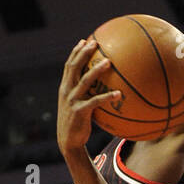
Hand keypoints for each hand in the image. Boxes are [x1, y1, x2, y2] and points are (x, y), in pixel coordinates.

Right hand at [56, 39, 119, 155]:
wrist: (68, 142)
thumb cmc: (76, 124)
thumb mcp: (77, 106)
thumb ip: (84, 95)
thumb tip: (100, 88)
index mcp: (65, 88)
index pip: (68, 65)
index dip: (75, 52)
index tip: (84, 41)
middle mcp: (66, 91)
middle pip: (74, 67)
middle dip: (83, 53)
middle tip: (95, 43)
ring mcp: (72, 101)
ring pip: (85, 81)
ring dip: (97, 70)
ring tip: (109, 62)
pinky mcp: (80, 112)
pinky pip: (95, 101)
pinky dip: (107, 97)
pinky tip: (119, 94)